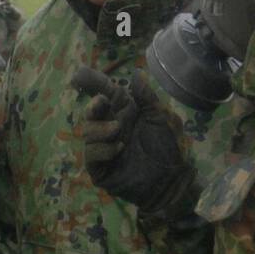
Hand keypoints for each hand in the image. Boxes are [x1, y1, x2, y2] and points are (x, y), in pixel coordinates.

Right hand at [71, 67, 198, 219]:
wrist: (174, 180)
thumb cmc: (169, 148)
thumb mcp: (161, 118)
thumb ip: (147, 97)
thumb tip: (136, 72)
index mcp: (124, 114)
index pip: (105, 94)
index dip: (92, 83)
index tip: (80, 74)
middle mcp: (110, 128)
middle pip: (91, 113)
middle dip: (92, 106)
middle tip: (102, 102)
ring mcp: (104, 148)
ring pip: (87, 132)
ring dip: (100, 128)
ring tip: (118, 130)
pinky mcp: (101, 168)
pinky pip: (91, 155)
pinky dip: (103, 149)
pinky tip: (119, 148)